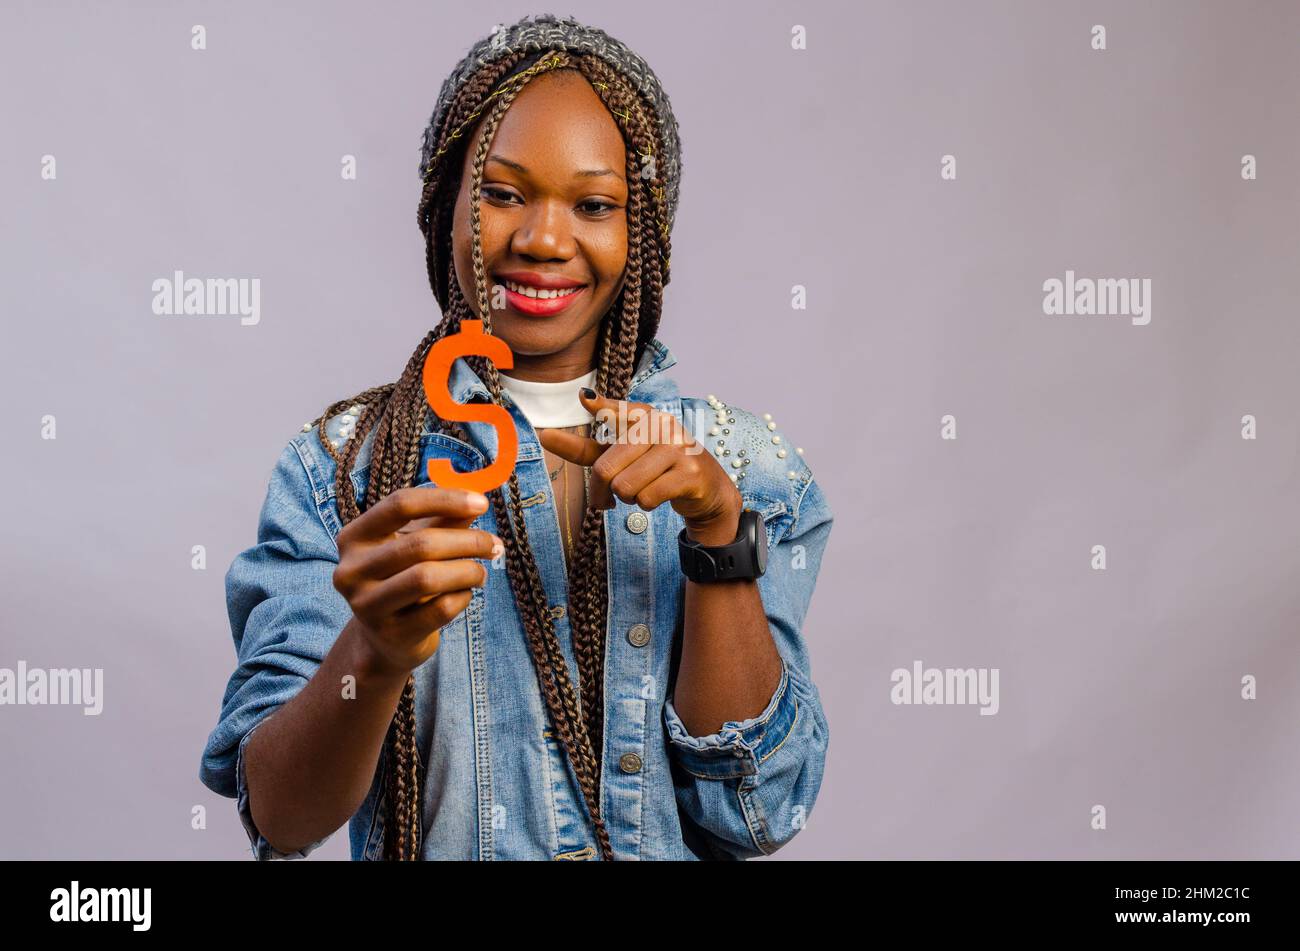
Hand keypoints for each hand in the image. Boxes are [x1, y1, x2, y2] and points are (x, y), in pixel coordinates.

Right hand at [332, 486, 502, 677]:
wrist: (386, 638)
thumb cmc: (404, 578)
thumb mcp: (416, 543)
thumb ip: (443, 519)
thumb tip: (478, 498)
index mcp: (354, 537)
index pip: (400, 504)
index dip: (445, 499)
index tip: (482, 503)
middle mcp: (351, 571)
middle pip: (420, 544)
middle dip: (468, 541)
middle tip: (494, 544)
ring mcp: (367, 606)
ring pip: (428, 578)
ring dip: (468, 570)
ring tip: (481, 572)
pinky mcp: (391, 635)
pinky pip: (440, 609)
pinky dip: (463, 597)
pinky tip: (465, 594)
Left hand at [538, 388, 742, 545]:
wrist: (707, 488)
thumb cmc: (658, 468)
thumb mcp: (624, 456)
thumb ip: (590, 445)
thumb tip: (561, 418)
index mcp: (643, 416)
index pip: (614, 413)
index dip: (600, 407)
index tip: (584, 400)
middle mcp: (661, 426)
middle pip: (607, 468)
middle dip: (603, 492)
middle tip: (609, 501)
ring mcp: (677, 448)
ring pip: (626, 486)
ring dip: (629, 498)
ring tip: (643, 492)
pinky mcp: (690, 472)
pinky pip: (648, 498)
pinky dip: (646, 505)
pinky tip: (658, 497)